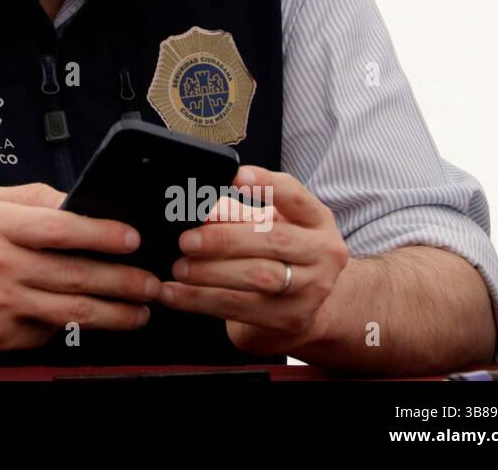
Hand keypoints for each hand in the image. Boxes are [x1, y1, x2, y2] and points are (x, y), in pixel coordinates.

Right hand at [0, 183, 160, 355]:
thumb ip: (33, 199)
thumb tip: (81, 203)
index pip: (58, 228)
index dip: (100, 234)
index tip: (131, 238)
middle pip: (75, 274)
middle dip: (123, 280)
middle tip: (150, 282)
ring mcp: (1, 304)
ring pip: (72, 311)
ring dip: (116, 313)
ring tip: (140, 310)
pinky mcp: (3, 334)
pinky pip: (51, 330)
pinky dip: (76, 326)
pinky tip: (96, 320)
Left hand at [155, 166, 349, 356]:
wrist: (308, 306)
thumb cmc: (280, 254)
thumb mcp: (269, 226)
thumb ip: (240, 215)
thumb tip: (205, 211)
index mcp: (316, 220)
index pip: (295, 196)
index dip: (267, 185)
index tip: (235, 177)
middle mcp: (322, 253)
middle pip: (274, 240)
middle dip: (225, 239)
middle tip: (187, 240)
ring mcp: (311, 290)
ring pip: (259, 278)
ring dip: (211, 272)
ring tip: (179, 268)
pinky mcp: (289, 319)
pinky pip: (240, 308)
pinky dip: (200, 299)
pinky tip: (174, 293)